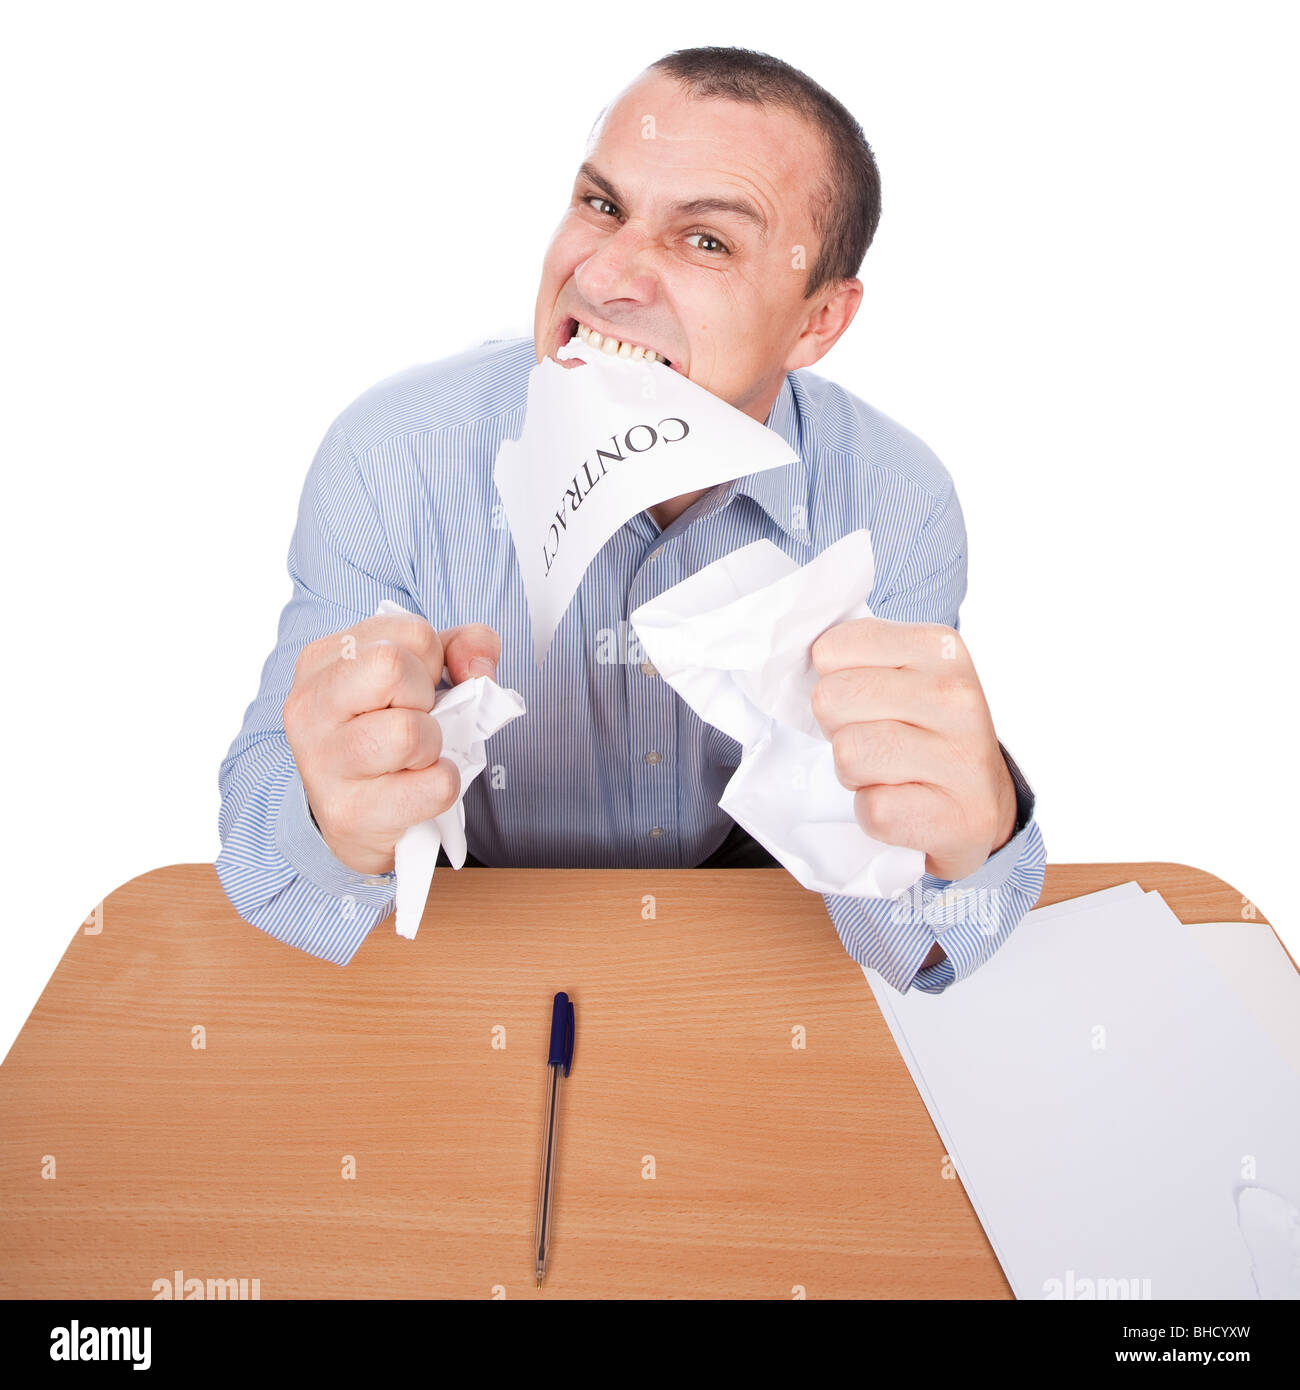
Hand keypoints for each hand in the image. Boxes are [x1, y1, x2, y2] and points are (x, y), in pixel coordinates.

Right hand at [282, 611, 500, 875]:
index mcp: (322, 660)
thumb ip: (465, 646)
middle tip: (412, 719)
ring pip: (408, 732)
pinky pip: (435, 786)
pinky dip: (443, 785)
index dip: (433, 663)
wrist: (358, 814)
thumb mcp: (425, 673)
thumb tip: (477, 672)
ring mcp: (323, 763)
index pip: (412, 632)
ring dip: (431, 745)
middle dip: (423, 696)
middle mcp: (309, 706)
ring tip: (412, 756)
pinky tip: (417, 787)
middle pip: (392, 667)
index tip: (411, 689)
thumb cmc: (390, 730)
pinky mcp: (349, 814)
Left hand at [810, 618, 1016, 881]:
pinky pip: (872, 809)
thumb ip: (854, 661)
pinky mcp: (958, 816)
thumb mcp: (902, 676)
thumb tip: (787, 666)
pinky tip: (906, 805)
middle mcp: (957, 694)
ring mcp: (963, 756)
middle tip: (875, 743)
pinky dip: (873, 814)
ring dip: (855, 774)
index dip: (833, 683)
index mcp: (938, 647)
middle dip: (839, 729)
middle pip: (830, 700)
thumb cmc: (925, 734)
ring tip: (890, 774)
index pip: (830, 650)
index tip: (866, 703)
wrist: (984, 803)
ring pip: (848, 754)